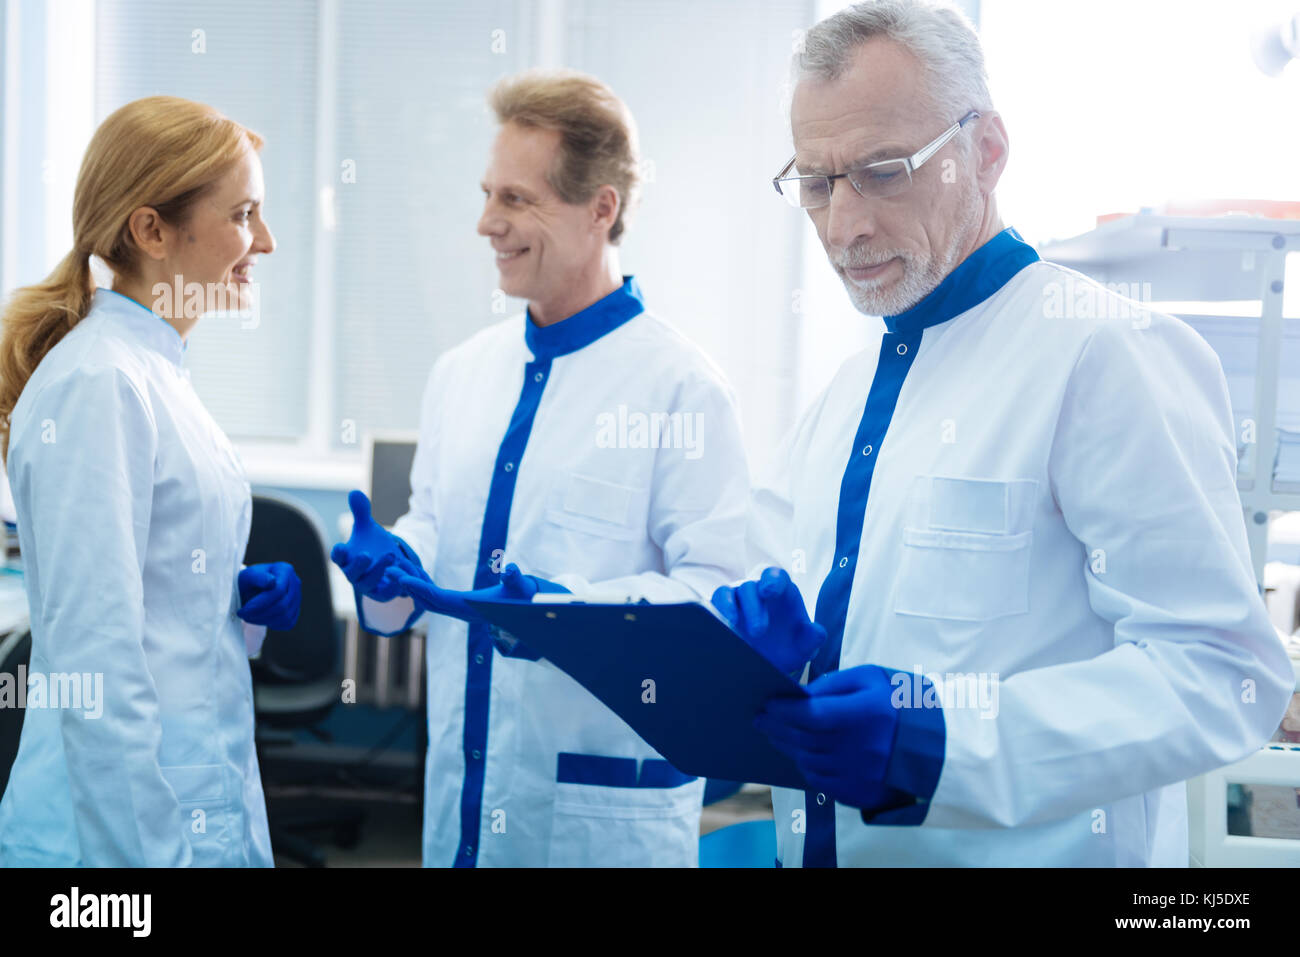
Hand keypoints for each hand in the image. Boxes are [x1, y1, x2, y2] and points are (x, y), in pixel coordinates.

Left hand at [237, 562, 301, 630]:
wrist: (252, 588)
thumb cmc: (249, 581)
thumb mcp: (248, 576)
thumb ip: (258, 577)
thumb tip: (271, 582)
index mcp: (285, 570)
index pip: (278, 591)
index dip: (260, 604)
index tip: (243, 610)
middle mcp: (295, 582)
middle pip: (282, 605)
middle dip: (260, 614)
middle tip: (244, 616)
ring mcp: (297, 597)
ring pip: (285, 616)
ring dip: (264, 620)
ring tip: (250, 617)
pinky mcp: (295, 610)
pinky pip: (287, 622)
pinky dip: (272, 624)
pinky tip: (261, 618)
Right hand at [331, 490, 420, 598]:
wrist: (389, 561)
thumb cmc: (371, 543)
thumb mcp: (368, 526)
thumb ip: (361, 511)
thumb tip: (355, 492)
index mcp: (346, 558)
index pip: (337, 557)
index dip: (338, 553)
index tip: (340, 547)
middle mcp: (353, 574)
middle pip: (351, 573)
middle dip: (359, 565)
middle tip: (367, 555)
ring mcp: (366, 585)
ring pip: (369, 583)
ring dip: (378, 571)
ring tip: (391, 555)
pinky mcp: (381, 594)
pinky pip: (386, 594)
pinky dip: (393, 586)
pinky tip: (402, 572)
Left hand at [380, 562, 565, 624]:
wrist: (533, 612)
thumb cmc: (527, 598)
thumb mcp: (523, 587)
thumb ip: (516, 579)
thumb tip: (511, 569)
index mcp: (471, 609)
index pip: (439, 600)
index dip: (419, 588)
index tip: (401, 578)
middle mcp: (462, 612)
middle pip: (428, 600)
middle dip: (408, 585)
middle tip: (388, 568)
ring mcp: (460, 610)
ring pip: (429, 598)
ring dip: (413, 584)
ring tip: (396, 566)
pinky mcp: (462, 606)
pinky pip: (436, 597)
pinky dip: (423, 586)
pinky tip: (413, 574)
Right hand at [712, 567, 826, 675]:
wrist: (769, 663)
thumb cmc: (789, 647)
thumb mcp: (804, 647)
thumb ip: (812, 638)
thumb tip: (817, 631)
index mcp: (781, 591)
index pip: (776, 576)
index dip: (772, 581)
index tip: (769, 591)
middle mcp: (757, 591)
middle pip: (751, 587)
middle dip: (754, 607)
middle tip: (759, 631)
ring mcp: (736, 599)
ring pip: (728, 592)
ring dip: (729, 607)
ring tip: (732, 626)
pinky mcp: (720, 611)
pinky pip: (713, 605)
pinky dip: (715, 612)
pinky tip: (720, 628)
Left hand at [756, 665, 906, 809]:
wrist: (935, 748)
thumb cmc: (899, 705)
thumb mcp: (872, 679)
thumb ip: (834, 683)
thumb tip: (801, 694)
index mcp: (865, 713)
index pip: (811, 714)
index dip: (784, 709)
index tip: (768, 702)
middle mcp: (859, 747)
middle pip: (802, 739)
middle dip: (776, 726)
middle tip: (761, 718)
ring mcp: (857, 774)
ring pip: (806, 760)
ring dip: (787, 746)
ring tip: (776, 733)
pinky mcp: (857, 792)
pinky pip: (818, 780)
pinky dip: (804, 765)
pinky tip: (800, 753)